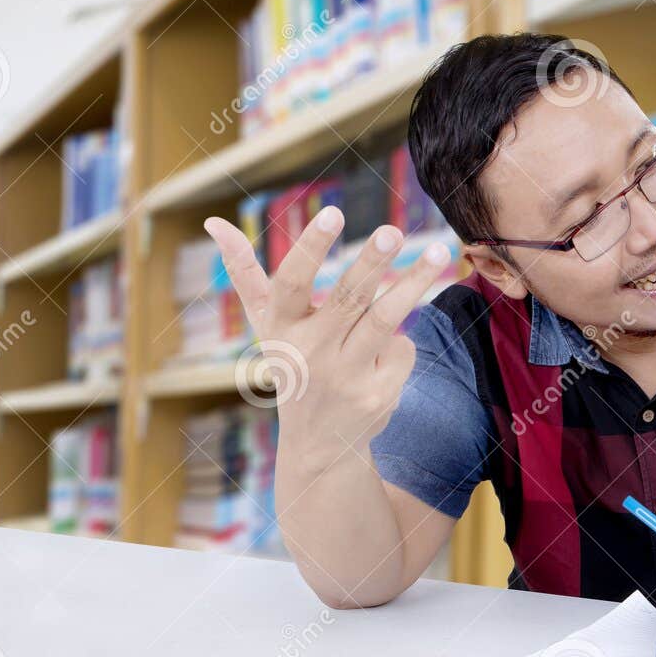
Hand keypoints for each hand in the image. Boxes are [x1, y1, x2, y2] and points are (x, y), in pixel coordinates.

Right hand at [203, 208, 451, 476]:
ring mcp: (346, 376)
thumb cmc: (293, 366)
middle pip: (348, 298)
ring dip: (415, 283)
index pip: (292, 283)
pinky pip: (403, 349)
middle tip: (393, 230)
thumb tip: (214, 222)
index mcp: (282, 330)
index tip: (334, 212)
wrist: (319, 444)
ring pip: (387, 319)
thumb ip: (245, 274)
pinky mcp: (378, 395)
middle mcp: (311, 353)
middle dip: (372, 262)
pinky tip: (384, 356)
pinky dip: (400, 344)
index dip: (311, 248)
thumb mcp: (267, 326)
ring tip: (441, 252)